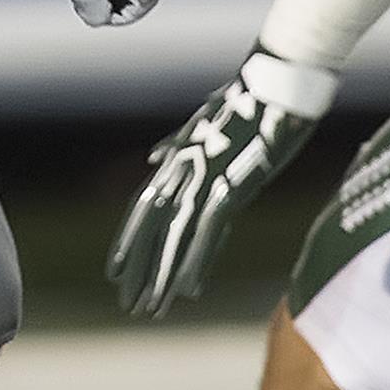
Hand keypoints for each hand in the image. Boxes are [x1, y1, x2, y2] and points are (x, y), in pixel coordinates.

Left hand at [106, 47, 337, 317]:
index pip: (143, 208)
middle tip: (127, 304)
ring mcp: (205, 179)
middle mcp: (183, 171)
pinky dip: (195, 261)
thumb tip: (154, 156)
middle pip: (153, 229)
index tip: (112, 271)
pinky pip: (207, 232)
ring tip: (149, 308)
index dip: (128, 241)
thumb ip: (176, 143)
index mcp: (177, 159)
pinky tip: (186, 289)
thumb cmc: (246, 98)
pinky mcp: (231, 185)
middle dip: (139, 269)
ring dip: (161, 276)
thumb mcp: (202, 120)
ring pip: (174, 237)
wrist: (277, 82)